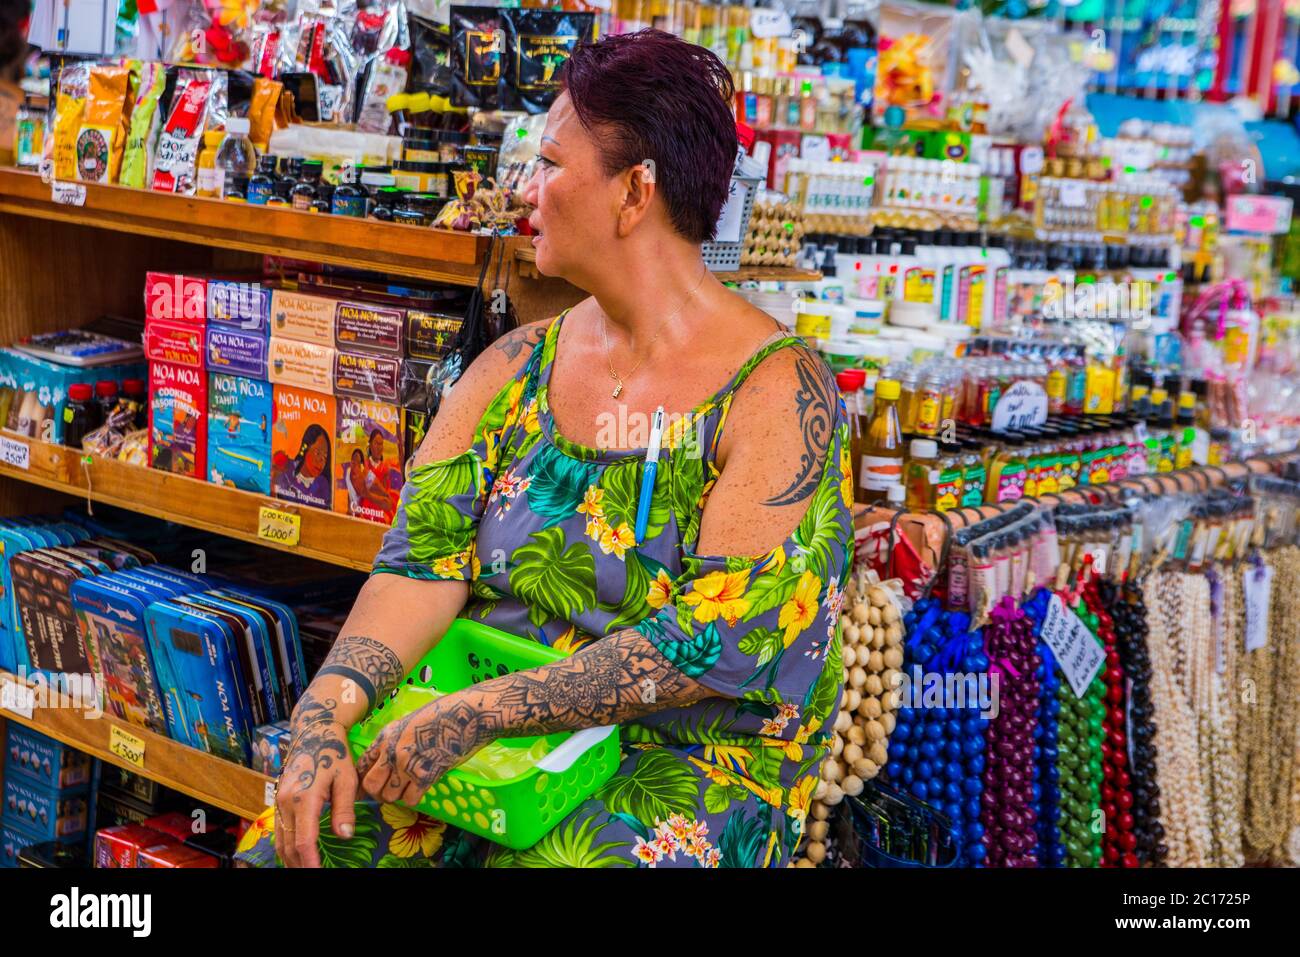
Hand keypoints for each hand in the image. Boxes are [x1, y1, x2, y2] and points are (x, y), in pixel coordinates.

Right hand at [275, 719, 356, 867]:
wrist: (313, 732)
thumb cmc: (334, 754)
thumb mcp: (347, 779)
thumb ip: (345, 808)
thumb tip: (344, 835)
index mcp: (304, 798)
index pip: (304, 841)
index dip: (311, 863)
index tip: (319, 874)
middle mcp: (286, 802)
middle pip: (289, 846)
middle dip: (300, 865)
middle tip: (314, 875)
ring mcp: (278, 801)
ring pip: (280, 840)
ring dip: (291, 859)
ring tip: (305, 869)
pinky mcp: (278, 799)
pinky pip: (279, 830)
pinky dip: (286, 846)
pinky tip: (296, 854)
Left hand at [355, 695, 488, 806]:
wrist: (467, 714)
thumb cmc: (442, 715)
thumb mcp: (410, 722)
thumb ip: (394, 741)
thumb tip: (385, 762)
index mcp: (386, 736)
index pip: (362, 764)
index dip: (364, 776)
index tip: (371, 783)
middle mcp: (391, 751)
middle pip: (370, 786)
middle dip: (378, 792)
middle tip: (391, 789)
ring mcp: (407, 765)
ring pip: (389, 796)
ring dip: (397, 796)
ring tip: (408, 787)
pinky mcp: (425, 776)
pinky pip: (409, 799)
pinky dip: (414, 797)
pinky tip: (421, 787)